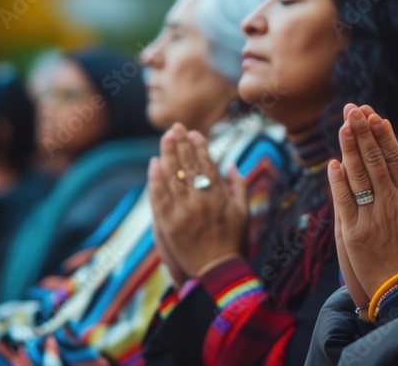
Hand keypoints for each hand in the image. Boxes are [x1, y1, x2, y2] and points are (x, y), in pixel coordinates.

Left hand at [147, 124, 247, 277]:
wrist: (218, 271)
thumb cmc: (234, 242)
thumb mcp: (244, 213)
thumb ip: (239, 187)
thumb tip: (231, 165)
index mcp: (219, 196)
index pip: (207, 164)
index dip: (200, 147)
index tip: (195, 133)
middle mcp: (201, 200)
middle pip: (188, 166)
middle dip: (182, 144)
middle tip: (176, 127)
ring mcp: (183, 212)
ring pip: (173, 177)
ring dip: (168, 154)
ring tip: (166, 137)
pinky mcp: (169, 225)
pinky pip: (159, 198)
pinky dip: (155, 180)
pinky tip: (153, 164)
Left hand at [329, 104, 397, 297]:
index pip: (395, 158)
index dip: (383, 135)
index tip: (374, 116)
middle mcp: (391, 202)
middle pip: (374, 160)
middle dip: (362, 132)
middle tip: (353, 109)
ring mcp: (371, 216)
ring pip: (358, 175)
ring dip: (349, 147)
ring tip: (343, 125)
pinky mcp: (353, 233)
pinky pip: (343, 200)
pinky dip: (337, 180)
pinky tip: (333, 162)